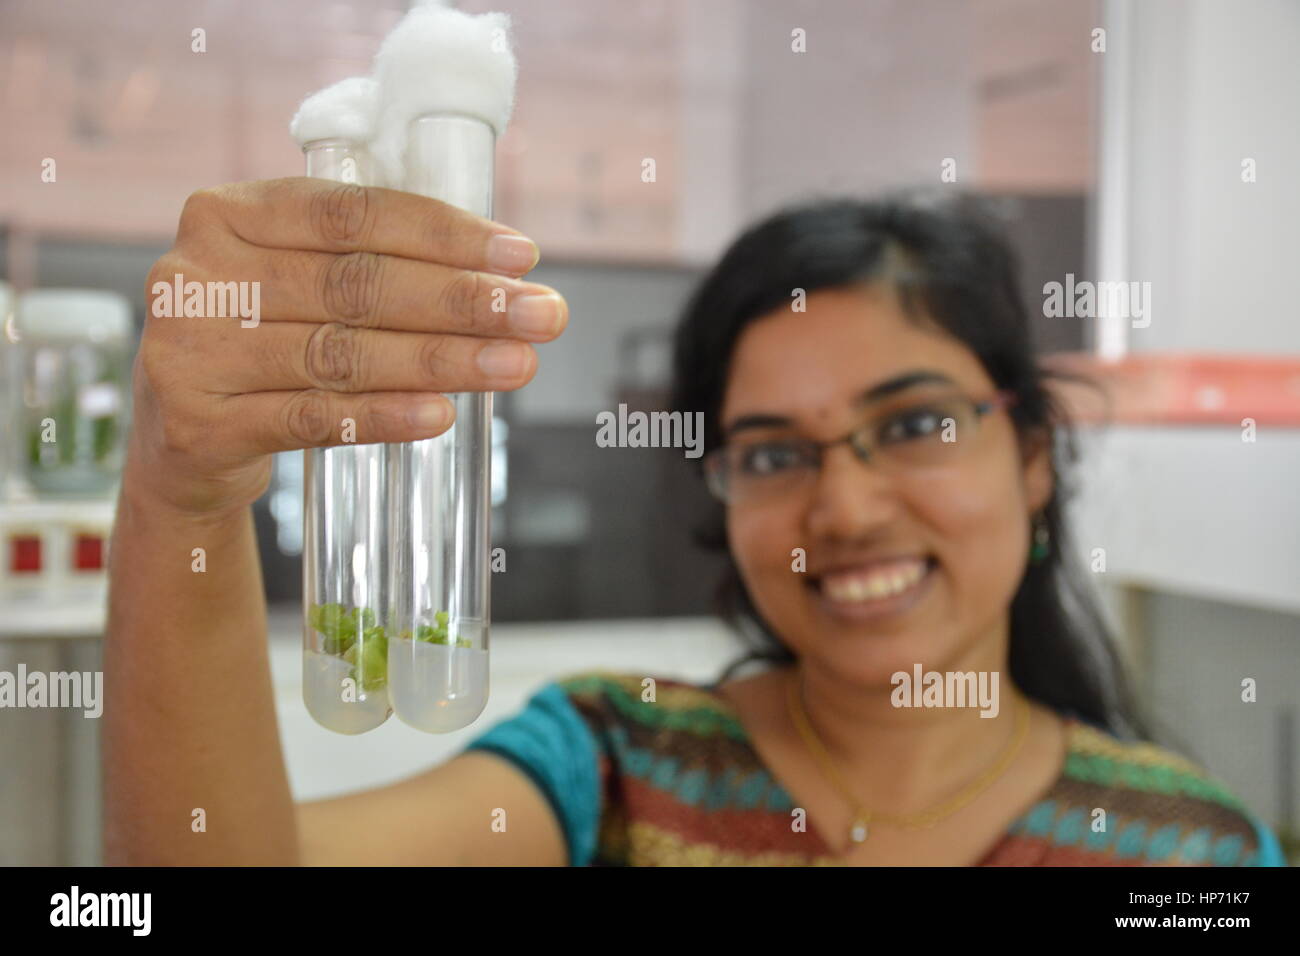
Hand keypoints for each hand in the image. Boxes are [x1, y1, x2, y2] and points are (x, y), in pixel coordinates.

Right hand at [128, 177, 565, 516]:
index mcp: (226, 213)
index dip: (444, 235)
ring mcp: (192, 353)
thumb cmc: (263, 344)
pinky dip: (384, 416)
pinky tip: (442, 414)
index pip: (352, 214)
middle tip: (541, 315)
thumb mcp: (291, 280)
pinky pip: (313, 419)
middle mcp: (200, 275)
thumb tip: (502, 274)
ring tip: (516, 365)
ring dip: (442, 360)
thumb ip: (367, 261)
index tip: (521, 256)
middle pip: (356, 285)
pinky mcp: (201, 426)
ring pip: (343, 353)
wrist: (181, 443)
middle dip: (462, 301)